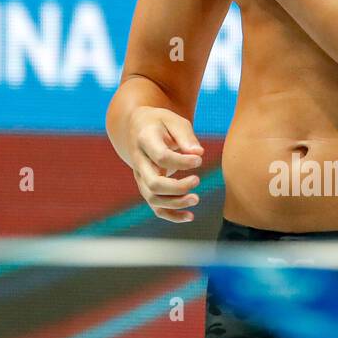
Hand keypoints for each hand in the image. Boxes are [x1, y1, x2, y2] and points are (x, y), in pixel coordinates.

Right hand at [129, 107, 203, 222]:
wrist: (139, 128)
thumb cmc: (161, 123)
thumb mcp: (174, 121)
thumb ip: (186, 136)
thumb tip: (199, 153)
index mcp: (145, 140)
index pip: (162, 157)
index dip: (182, 162)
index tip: (199, 159)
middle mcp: (139, 161)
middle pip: (153, 183)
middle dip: (177, 187)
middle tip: (197, 180)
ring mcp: (140, 176)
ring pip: (153, 198)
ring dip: (176, 203)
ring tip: (196, 198)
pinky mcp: (146, 187)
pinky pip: (156, 207)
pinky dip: (172, 215)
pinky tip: (190, 216)